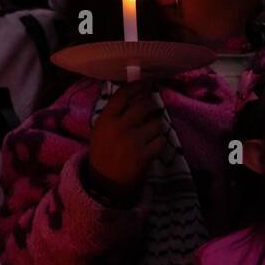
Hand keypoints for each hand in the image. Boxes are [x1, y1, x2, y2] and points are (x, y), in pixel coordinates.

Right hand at [85, 78, 165, 204]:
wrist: (105, 181)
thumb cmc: (104, 150)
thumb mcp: (102, 128)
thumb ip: (116, 111)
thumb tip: (138, 91)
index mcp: (106, 119)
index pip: (124, 94)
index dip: (138, 86)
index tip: (147, 83)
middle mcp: (119, 128)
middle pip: (145, 105)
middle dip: (152, 105)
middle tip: (152, 108)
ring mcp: (133, 142)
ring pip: (157, 123)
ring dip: (157, 126)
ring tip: (149, 132)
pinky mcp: (144, 155)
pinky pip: (161, 140)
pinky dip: (159, 142)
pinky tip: (150, 146)